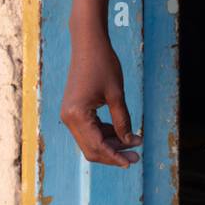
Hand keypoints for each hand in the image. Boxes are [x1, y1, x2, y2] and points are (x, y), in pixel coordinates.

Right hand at [60, 31, 142, 167]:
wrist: (88, 42)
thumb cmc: (103, 64)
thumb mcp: (116, 94)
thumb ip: (122, 120)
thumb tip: (129, 142)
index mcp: (77, 115)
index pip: (97, 146)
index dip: (115, 157)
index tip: (132, 162)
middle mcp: (68, 118)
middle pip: (91, 148)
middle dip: (114, 153)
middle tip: (136, 156)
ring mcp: (69, 114)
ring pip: (90, 140)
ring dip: (111, 144)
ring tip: (134, 142)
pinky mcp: (74, 110)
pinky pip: (89, 129)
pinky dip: (105, 133)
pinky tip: (123, 132)